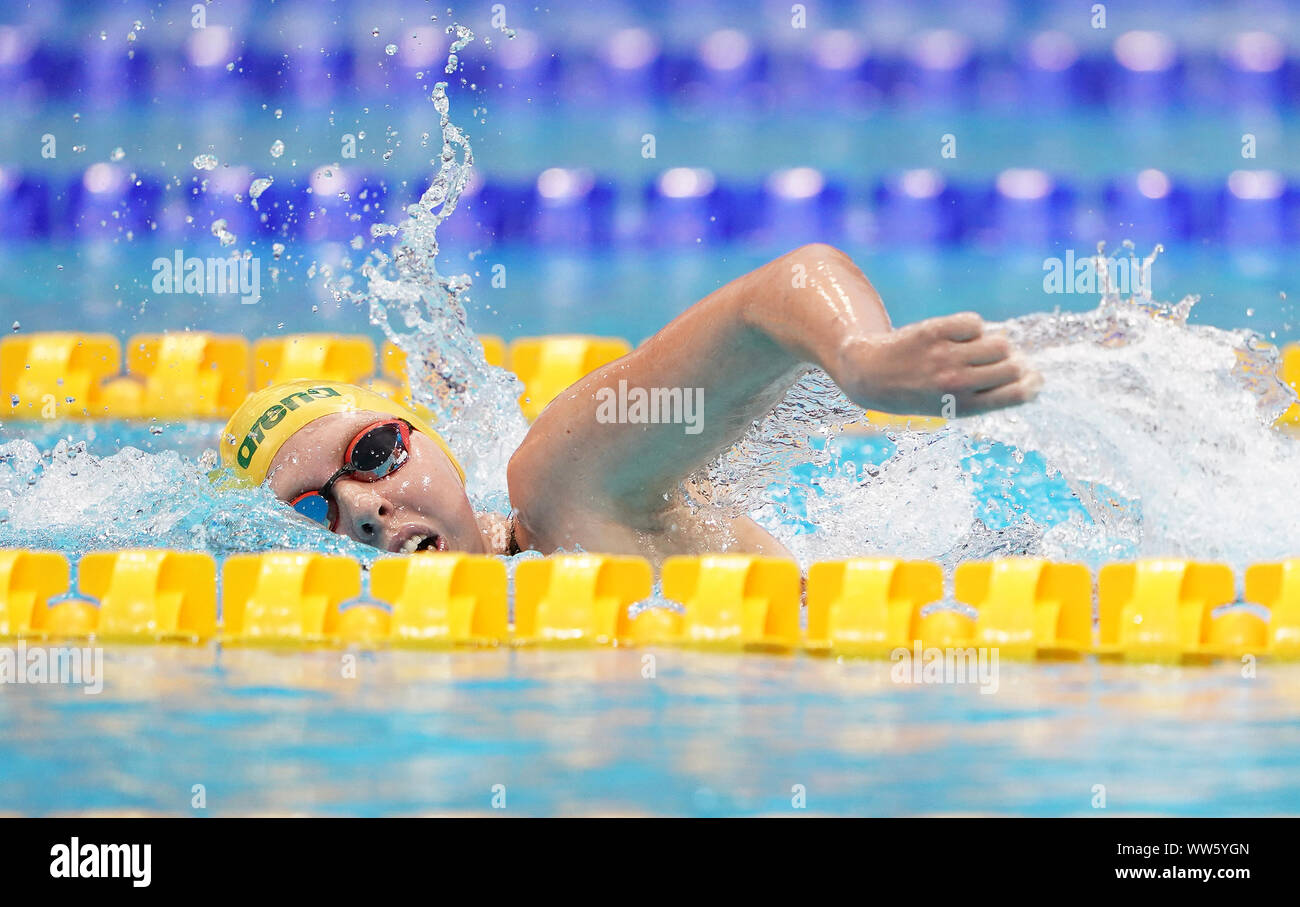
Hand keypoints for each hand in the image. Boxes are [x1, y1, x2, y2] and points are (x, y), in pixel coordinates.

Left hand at [827, 312, 1041, 416]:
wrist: (870, 375)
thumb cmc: (917, 392)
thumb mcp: (951, 405)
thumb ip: (988, 392)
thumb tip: (1029, 369)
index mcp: (963, 406)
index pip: (1018, 394)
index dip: (1033, 383)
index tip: (1033, 377)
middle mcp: (956, 382)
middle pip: (1012, 364)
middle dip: (1012, 361)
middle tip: (996, 361)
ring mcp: (945, 356)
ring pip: (998, 341)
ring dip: (993, 342)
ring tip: (974, 348)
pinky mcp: (935, 332)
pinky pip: (975, 322)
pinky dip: (971, 326)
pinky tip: (956, 336)